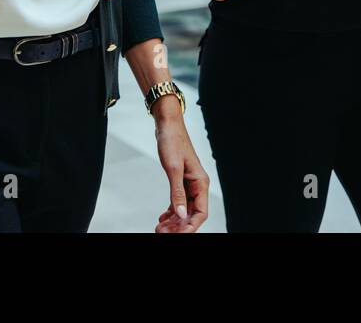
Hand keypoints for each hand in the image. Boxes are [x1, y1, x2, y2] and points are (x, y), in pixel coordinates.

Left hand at [151, 104, 209, 232]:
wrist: (167, 125)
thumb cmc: (173, 141)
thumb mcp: (173, 168)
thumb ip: (176, 193)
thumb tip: (180, 214)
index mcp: (200, 182)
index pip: (200, 212)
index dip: (190, 226)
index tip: (178, 234)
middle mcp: (197, 185)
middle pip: (191, 214)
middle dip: (178, 226)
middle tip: (162, 233)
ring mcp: (188, 183)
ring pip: (184, 209)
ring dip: (173, 221)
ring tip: (160, 228)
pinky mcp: (180, 180)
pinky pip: (178, 201)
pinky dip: (171, 211)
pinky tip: (162, 217)